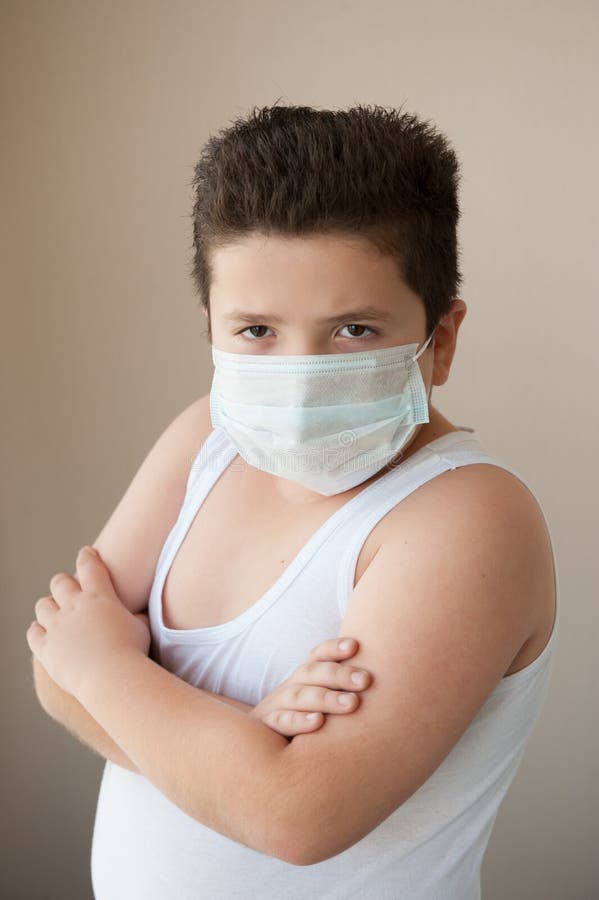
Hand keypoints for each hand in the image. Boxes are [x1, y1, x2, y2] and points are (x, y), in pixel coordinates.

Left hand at [26, 546, 149, 699]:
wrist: (112, 677)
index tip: (86, 552)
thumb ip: (136, 616)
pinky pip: (34, 632)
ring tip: (55, 612)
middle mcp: (74, 606)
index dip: (87, 556)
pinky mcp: (46, 648)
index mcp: (100, 596)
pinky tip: (43, 632)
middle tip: (69, 589)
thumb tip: (140, 615)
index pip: (90, 565)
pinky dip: (38, 630)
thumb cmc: (133, 652)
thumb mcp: (142, 627)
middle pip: (61, 582)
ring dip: (49, 607)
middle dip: (64, 583)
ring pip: (43, 606)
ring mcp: (57, 626)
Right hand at [249, 637, 371, 736]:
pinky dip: (299, 721)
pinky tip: (317, 722)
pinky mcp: (268, 727)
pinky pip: (282, 722)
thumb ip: (344, 688)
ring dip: (326, 698)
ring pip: (300, 696)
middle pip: (313, 672)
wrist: (259, 744)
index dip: (335, 648)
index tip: (355, 645)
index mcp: (306, 675)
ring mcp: (278, 705)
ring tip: (352, 704)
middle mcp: (292, 685)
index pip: (319, 655)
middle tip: (366, 680)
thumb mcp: (319, 698)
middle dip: (340, 674)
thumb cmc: (303, 717)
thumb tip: (385, 681)